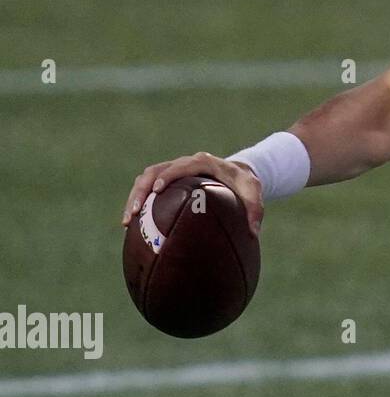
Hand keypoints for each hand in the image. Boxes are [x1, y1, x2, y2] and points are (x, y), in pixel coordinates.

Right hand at [122, 152, 263, 235]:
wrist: (237, 173)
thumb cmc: (245, 184)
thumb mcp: (254, 193)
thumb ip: (255, 211)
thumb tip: (254, 233)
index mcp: (203, 162)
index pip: (182, 165)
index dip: (168, 175)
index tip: (157, 190)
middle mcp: (184, 164)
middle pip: (155, 170)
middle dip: (142, 190)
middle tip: (135, 212)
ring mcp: (172, 170)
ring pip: (145, 178)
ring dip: (134, 197)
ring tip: (127, 222)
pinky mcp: (167, 179)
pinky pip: (147, 187)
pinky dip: (137, 201)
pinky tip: (131, 225)